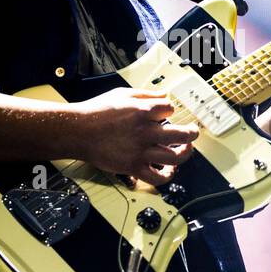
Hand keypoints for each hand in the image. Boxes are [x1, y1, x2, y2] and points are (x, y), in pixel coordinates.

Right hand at [75, 87, 198, 184]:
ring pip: (175, 157)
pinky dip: (167, 175)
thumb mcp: (122, 94)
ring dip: (185, 153)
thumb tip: (164, 95)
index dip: (171, 109)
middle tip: (192, 132)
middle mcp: (145, 131)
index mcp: (143, 111)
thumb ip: (146, 95)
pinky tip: (168, 169)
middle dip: (192, 132)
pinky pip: (157, 177)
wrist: (78, 131)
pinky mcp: (133, 167)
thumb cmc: (96, 112)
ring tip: (185, 149)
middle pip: (182, 134)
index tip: (168, 112)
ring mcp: (140, 151)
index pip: (171, 109)